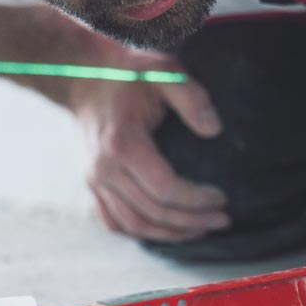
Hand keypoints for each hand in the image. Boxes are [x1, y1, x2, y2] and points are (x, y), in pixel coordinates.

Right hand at [71, 52, 230, 242]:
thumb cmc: (128, 72)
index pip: (165, 189)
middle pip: (153, 212)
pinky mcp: (92, 184)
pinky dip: (142, 233)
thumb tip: (214, 131)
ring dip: (171, 234)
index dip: (196, 200)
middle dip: (192, 220)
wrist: (83, 75)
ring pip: (135, 225)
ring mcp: (95, 179)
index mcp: (123, 144)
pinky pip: (115, 223)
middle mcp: (104, 169)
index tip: (222, 199)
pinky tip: (168, 231)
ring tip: (201, 229)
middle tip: (223, 220)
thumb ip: (192, 98)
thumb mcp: (164, 71)